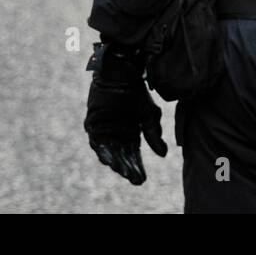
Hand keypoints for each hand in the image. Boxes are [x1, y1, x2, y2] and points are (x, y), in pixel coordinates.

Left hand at [84, 43, 166, 184]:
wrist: (123, 74)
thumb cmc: (137, 93)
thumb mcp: (149, 116)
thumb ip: (153, 135)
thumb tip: (162, 155)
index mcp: (129, 134)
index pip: (132, 156)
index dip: (137, 168)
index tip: (141, 180)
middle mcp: (116, 134)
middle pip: (120, 156)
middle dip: (127, 168)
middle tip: (133, 179)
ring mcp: (104, 129)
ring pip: (108, 151)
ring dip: (114, 162)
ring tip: (122, 172)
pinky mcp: (93, 122)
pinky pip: (95, 140)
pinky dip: (101, 150)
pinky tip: (108, 160)